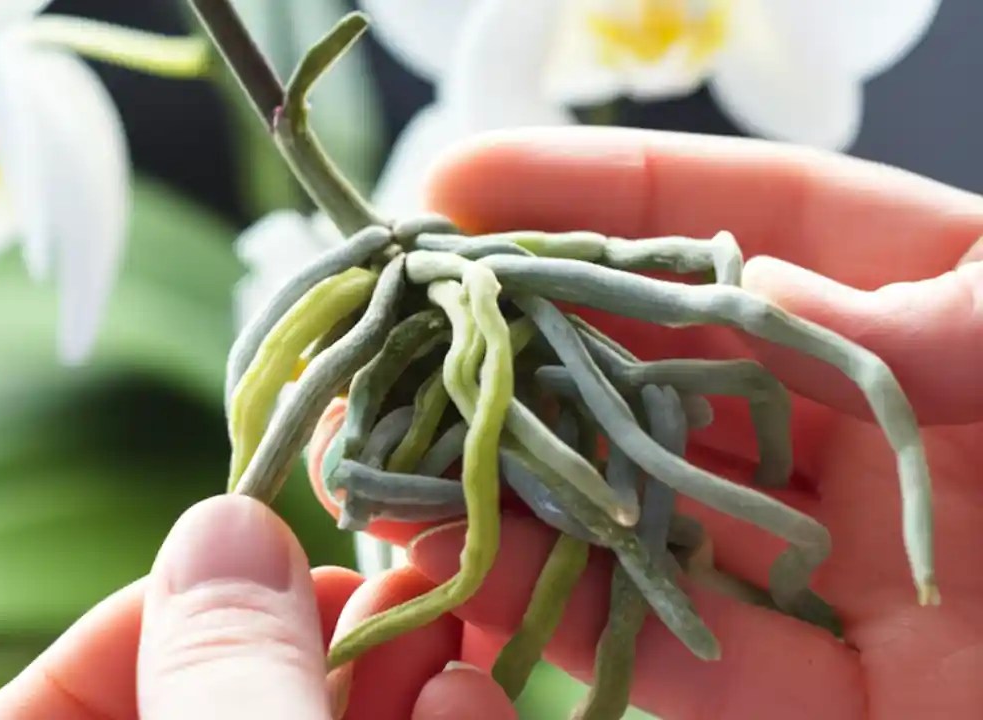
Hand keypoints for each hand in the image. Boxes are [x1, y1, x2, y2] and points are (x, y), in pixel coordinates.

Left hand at [0, 494, 517, 718]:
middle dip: (309, 633)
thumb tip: (222, 528)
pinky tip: (469, 697)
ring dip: (392, 671)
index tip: (249, 559)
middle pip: (216, 703)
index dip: (148, 621)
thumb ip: (228, 679)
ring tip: (441, 620)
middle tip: (382, 572)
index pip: (49, 706)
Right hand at [307, 127, 982, 718]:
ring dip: (499, 484)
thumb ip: (938, 302)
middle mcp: (862, 438)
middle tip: (386, 327)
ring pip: (632, 513)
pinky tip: (455, 563)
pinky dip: (555, 610)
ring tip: (379, 452)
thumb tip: (742, 282)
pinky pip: (664, 651)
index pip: (737, 228)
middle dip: (512, 343)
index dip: (596, 192)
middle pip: (654, 371)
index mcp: (936, 320)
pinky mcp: (816, 711)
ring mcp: (830, 575)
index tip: (460, 180)